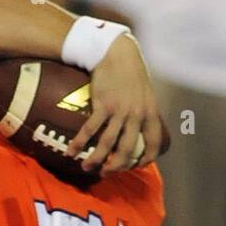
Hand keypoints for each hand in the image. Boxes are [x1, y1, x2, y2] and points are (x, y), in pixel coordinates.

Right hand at [67, 33, 164, 175]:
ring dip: (96, 159)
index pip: (153, 144)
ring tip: (87, 168)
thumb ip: (144, 110)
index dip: (146, 159)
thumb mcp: (145, 92)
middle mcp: (136, 114)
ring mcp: (119, 111)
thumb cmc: (130, 71)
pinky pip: (90, 130)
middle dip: (116, 166)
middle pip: (127, 150)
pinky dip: (79, 143)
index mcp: (150, 112)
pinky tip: (71, 151)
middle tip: (106, 173)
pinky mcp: (102, 104)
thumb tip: (139, 128)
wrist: (115, 51)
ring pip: (107, 144)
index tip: (136, 167)